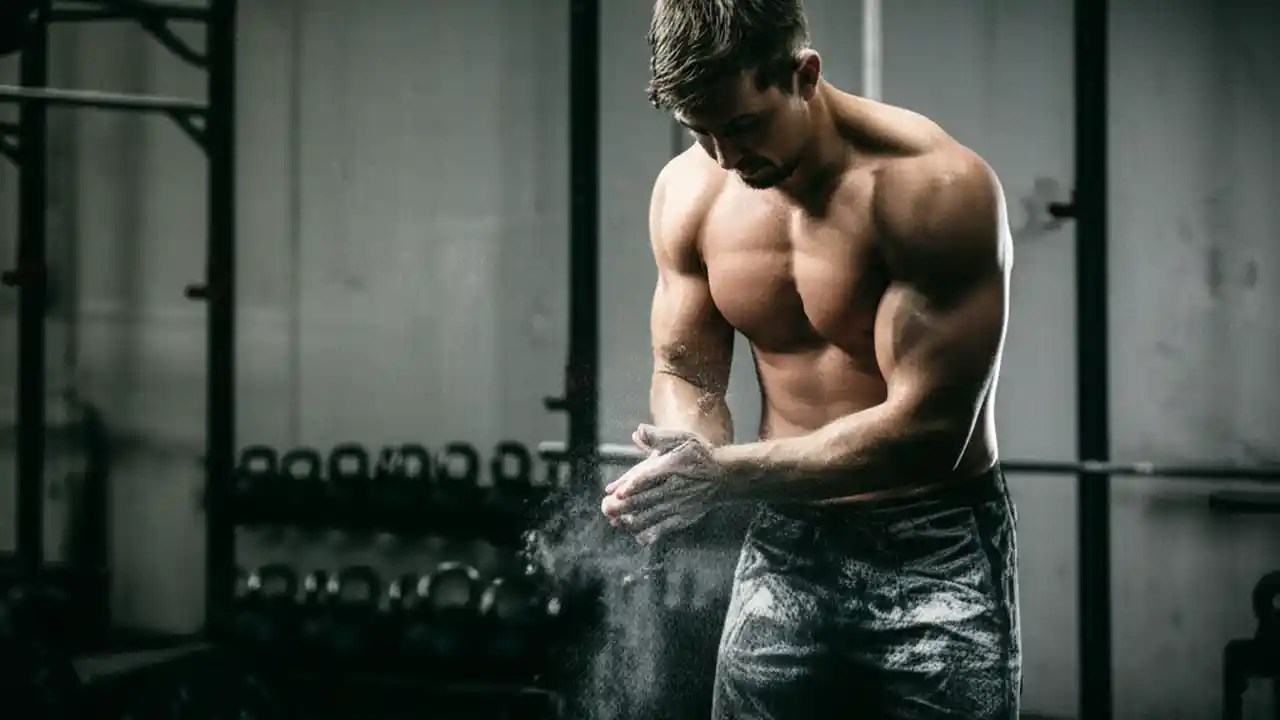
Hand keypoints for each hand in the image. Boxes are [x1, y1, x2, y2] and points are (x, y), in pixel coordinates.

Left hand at [599, 425, 726, 545]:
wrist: (724, 476)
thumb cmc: (697, 454)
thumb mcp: (681, 439)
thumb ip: (658, 437)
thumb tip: (639, 431)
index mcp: (672, 466)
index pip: (650, 475)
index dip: (633, 484)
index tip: (618, 492)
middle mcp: (676, 487)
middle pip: (646, 498)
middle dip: (625, 506)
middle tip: (606, 508)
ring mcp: (680, 504)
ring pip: (653, 515)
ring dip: (633, 520)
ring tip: (617, 522)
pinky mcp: (684, 517)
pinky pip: (666, 528)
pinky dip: (651, 533)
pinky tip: (638, 536)